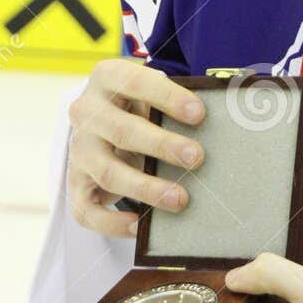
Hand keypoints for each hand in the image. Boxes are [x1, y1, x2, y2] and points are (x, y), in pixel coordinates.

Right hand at [67, 58, 205, 236]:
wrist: (101, 119)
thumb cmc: (138, 103)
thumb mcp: (152, 91)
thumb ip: (177, 100)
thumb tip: (226, 116)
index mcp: (107, 78)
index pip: (134, 82)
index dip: (167, 97)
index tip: (199, 114)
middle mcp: (86, 112)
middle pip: (122, 130)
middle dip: (162, 145)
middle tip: (197, 158)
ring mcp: (79, 150)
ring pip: (109, 172)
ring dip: (146, 188)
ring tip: (180, 199)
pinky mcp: (76, 184)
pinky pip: (86, 210)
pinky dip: (112, 222)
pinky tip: (140, 224)